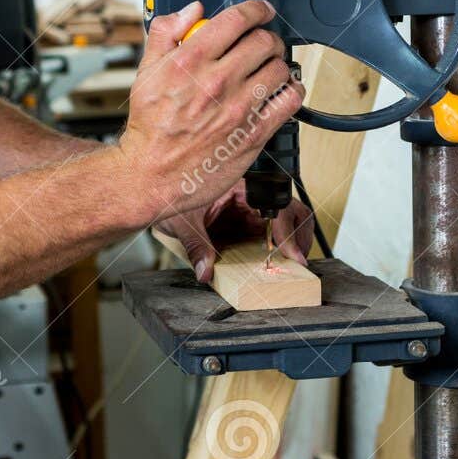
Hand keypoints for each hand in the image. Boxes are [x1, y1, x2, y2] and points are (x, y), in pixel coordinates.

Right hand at [115, 0, 303, 228]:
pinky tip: (282, 91)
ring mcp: (239, 108)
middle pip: (264, 41)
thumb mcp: (145, 71)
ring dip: (279, 63)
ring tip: (270, 67)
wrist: (151, 174)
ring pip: (280, 68)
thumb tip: (191, 10)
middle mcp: (217, 81)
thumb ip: (166, 33)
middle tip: (263, 43)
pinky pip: (289, 101)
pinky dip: (291, 90)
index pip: (237, 19)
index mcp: (190, 60)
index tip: (261, 11)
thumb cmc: (148, 126)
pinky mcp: (254, 133)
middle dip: (267, 36)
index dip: (256, 9)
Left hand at [154, 179, 316, 280]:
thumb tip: (206, 270)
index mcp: (239, 188)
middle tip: (299, 261)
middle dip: (300, 234)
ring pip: (284, 221)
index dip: (287, 231)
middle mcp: (249, 198)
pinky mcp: (246, 224)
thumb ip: (196, 246)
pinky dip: (277, 249)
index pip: (275, 206)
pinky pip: (269, 235)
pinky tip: (276, 263)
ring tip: (292, 263)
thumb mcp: (181, 221)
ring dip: (292, 241)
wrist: (157, 195)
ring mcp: (250, 211)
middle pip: (290, 210)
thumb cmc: (170, 195)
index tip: (292, 253)